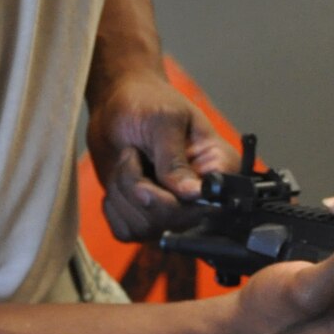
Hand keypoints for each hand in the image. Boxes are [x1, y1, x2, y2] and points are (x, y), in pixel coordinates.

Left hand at [88, 70, 237, 240]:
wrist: (116, 106)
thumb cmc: (146, 101)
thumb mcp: (164, 120)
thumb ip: (175, 159)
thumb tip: (192, 193)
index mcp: (219, 167)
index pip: (208, 205)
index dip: (177, 199)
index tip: (156, 174)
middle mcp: (200, 196)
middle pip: (173, 222)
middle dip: (140, 189)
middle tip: (133, 155)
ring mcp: (173, 210)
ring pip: (146, 229)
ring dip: (123, 193)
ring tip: (128, 160)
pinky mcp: (146, 217)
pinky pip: (127, 232)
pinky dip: (114, 207)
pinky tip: (120, 179)